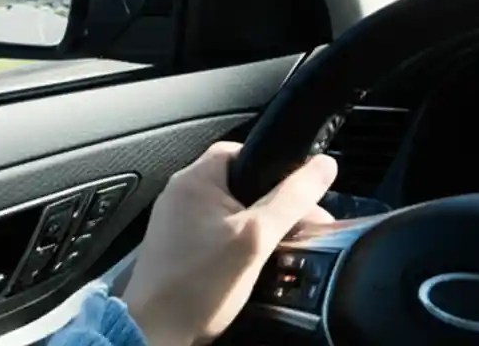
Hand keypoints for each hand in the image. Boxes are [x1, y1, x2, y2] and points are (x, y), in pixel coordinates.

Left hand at [121, 142, 337, 345]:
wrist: (154, 335)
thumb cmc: (197, 287)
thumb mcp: (256, 237)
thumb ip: (291, 199)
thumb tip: (323, 167)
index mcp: (195, 179)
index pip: (246, 151)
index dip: (278, 169)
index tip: (300, 193)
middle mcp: (180, 194)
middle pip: (242, 183)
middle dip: (273, 204)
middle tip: (295, 229)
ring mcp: (175, 222)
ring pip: (231, 211)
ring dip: (256, 227)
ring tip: (274, 249)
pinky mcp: (177, 247)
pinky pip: (216, 233)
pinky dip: (236, 244)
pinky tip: (248, 264)